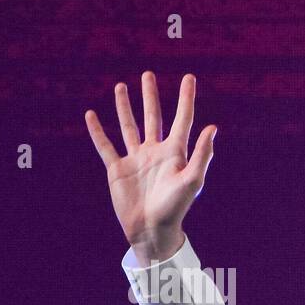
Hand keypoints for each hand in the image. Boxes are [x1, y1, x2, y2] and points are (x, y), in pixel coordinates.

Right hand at [85, 71, 215, 260]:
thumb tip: (213, 127)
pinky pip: (105, 145)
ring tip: (120, 86)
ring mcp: (135, 159)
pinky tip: (92, 115)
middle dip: (150, 96)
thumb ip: (202, 154)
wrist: (151, 229)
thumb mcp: (192, 180)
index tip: (189, 78)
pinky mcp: (117, 169)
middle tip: (148, 74)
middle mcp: (155, 152)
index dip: (186, 99)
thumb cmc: (175, 208)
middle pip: (152, 117)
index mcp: (175, 153)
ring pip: (128, 126)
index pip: (182, 119)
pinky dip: (97, 131)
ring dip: (124, 107)